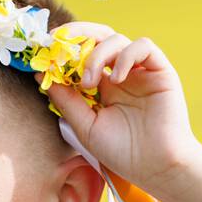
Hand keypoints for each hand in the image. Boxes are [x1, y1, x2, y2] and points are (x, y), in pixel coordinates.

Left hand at [44, 23, 201, 201]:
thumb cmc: (123, 153)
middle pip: (97, 38)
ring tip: (89, 82)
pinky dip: (125, 56)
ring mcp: (140, 72)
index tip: (44, 50)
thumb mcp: (85, 126)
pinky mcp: (160, 71)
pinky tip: (116, 78)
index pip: (81, 56)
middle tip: (58, 40)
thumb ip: (65, 100)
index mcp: (103, 87)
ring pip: (116, 39)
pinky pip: (143, 46)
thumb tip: (41, 73)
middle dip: (76, 34)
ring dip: (97, 54)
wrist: (156, 167)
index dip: (63, 49)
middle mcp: (120, 75)